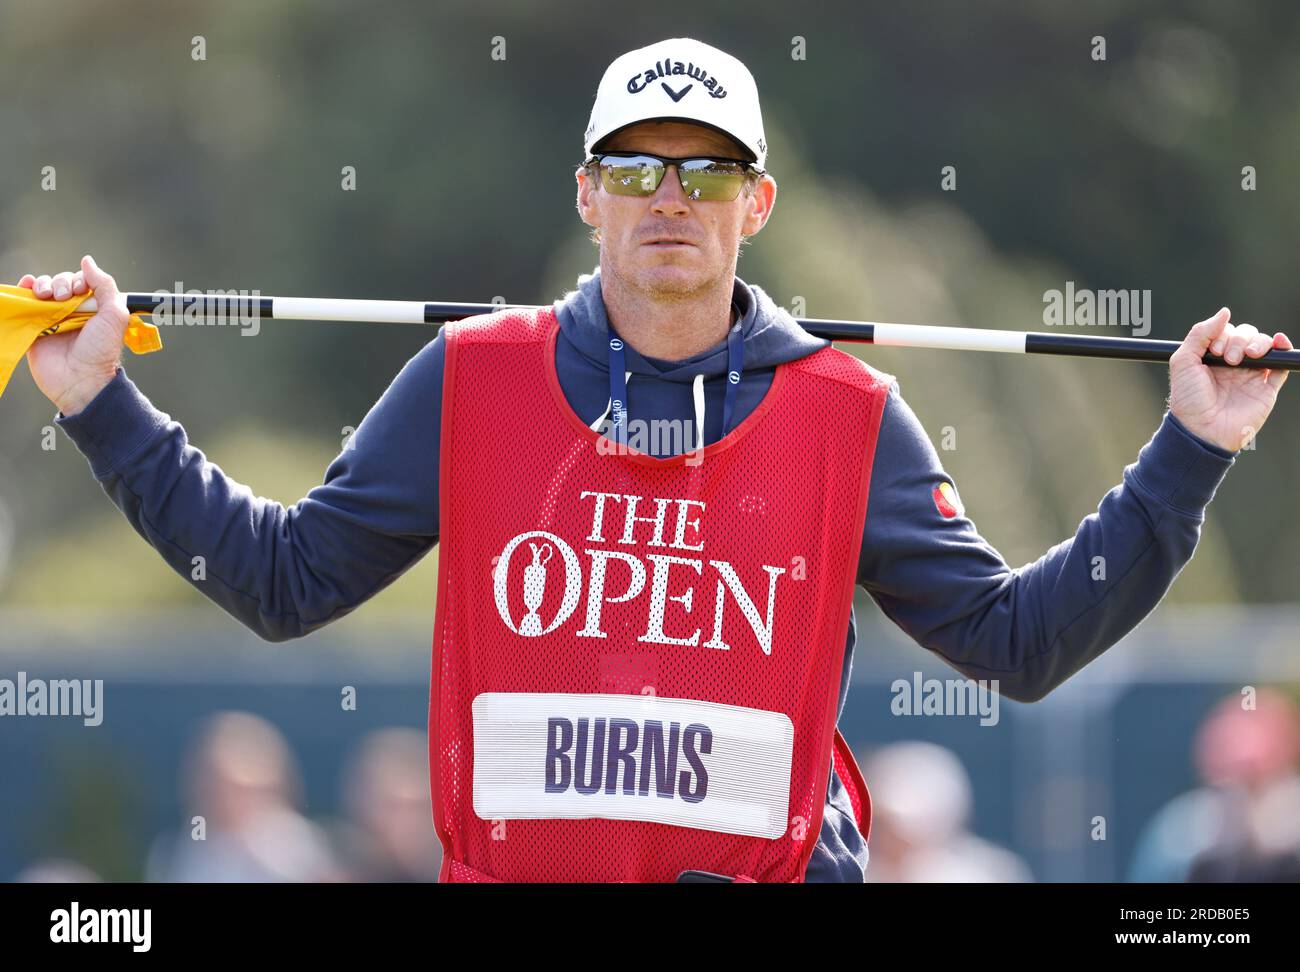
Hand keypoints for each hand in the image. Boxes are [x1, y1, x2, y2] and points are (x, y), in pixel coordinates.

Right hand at [19, 255, 130, 416]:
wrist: (80, 380)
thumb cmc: (100, 351)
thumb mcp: (114, 315)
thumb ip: (105, 286)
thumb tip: (87, 261)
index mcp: (93, 308)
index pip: (82, 282)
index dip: (79, 280)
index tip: (80, 291)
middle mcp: (73, 311)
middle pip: (61, 282)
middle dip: (61, 282)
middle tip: (64, 298)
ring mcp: (52, 319)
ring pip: (42, 289)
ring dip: (43, 285)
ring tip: (47, 296)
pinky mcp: (35, 327)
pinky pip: (26, 303)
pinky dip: (24, 289)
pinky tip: (27, 286)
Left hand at [1168, 308, 1290, 451]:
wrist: (1201, 430)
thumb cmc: (1188, 399)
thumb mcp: (1183, 361)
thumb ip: (1200, 334)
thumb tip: (1224, 312)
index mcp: (1213, 357)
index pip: (1227, 332)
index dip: (1223, 335)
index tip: (1213, 351)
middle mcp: (1234, 364)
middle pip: (1247, 335)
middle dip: (1239, 340)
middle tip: (1228, 359)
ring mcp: (1251, 375)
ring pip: (1264, 346)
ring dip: (1258, 343)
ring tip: (1247, 357)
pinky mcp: (1267, 388)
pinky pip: (1282, 365)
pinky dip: (1283, 349)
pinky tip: (1278, 342)